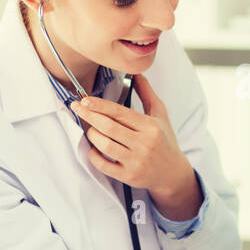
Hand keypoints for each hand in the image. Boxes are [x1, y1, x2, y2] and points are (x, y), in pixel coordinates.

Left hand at [72, 73, 194, 207]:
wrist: (172, 172)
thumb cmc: (164, 140)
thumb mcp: (160, 114)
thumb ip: (147, 93)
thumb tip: (136, 73)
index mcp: (150, 127)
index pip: (120, 113)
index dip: (100, 105)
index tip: (85, 100)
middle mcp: (144, 144)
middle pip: (109, 127)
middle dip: (89, 116)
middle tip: (77, 108)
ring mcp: (136, 161)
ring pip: (105, 145)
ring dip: (92, 135)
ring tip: (90, 129)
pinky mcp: (129, 176)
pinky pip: (104, 166)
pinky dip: (94, 156)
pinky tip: (94, 148)